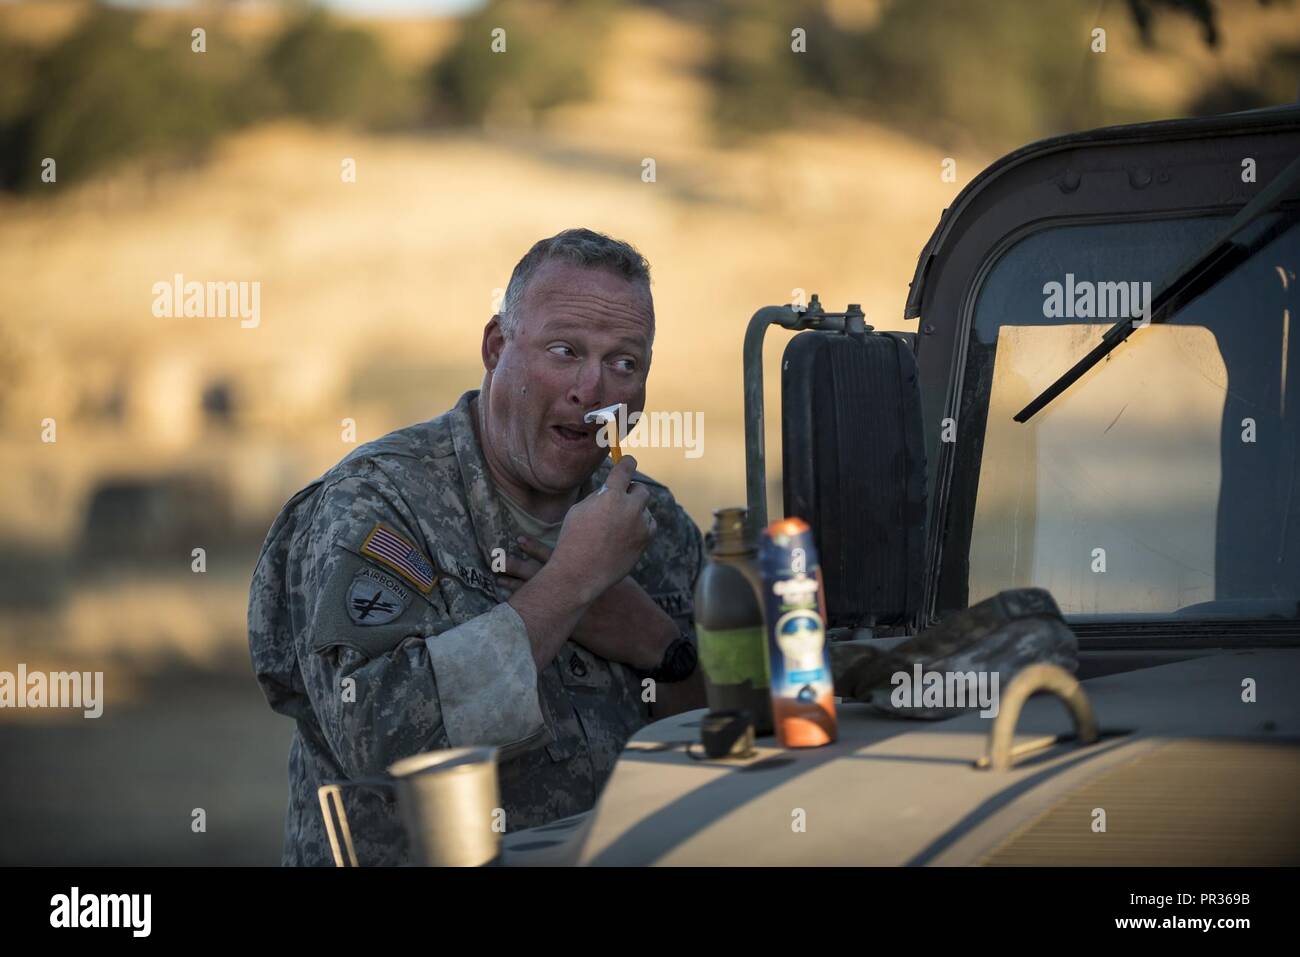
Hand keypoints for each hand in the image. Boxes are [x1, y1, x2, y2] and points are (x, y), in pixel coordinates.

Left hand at [498, 534, 676, 670]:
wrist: (643, 632)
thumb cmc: (634, 603)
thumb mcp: (621, 575)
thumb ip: (605, 562)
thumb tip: (592, 549)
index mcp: (588, 572)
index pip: (557, 557)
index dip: (535, 549)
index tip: (518, 539)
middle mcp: (577, 588)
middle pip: (541, 574)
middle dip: (517, 566)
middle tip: (495, 557)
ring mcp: (574, 609)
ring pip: (540, 595)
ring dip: (517, 587)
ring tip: (496, 579)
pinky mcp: (573, 629)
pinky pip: (545, 618)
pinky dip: (529, 612)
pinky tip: (511, 612)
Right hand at [542, 455, 656, 603]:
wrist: (580, 573)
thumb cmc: (573, 539)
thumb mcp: (579, 509)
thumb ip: (599, 496)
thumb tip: (612, 488)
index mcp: (611, 496)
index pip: (625, 469)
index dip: (627, 463)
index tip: (628, 461)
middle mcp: (630, 508)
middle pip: (640, 489)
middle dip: (631, 491)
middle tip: (621, 498)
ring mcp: (640, 525)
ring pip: (645, 509)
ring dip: (635, 511)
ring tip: (617, 525)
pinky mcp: (645, 540)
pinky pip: (649, 525)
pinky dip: (641, 526)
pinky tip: (626, 534)